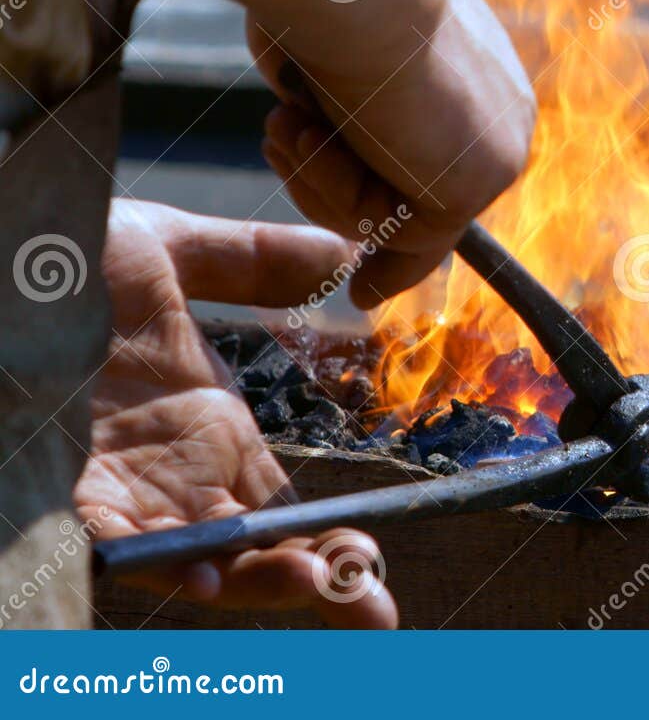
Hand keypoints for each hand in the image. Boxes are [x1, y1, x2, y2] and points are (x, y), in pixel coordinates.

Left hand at [77, 199, 398, 627]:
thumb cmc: (56, 260)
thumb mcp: (166, 249)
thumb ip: (255, 261)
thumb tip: (345, 252)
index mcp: (202, 428)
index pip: (280, 505)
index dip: (330, 536)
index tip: (376, 556)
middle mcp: (165, 476)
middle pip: (252, 548)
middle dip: (315, 581)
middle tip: (378, 612)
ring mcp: (112, 490)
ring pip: (192, 556)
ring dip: (251, 578)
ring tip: (313, 582)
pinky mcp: (58, 492)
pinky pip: (109, 540)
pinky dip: (157, 560)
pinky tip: (203, 570)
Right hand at [252, 0, 534, 305]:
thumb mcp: (326, 56)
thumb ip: (335, 107)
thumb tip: (310, 139)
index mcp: (476, 77)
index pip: (440, 169)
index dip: (393, 218)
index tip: (365, 288)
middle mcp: (499, 116)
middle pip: (414, 205)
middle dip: (328, 188)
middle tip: (277, 132)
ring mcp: (494, 154)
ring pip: (392, 222)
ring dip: (320, 179)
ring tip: (292, 119)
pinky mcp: (474, 184)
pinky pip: (391, 231)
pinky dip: (335, 188)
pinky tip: (317, 132)